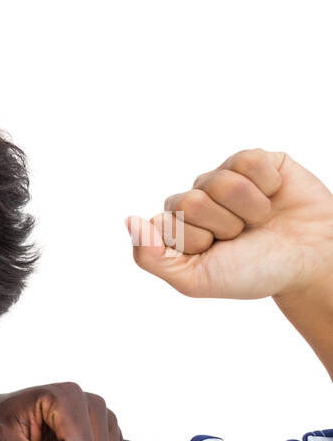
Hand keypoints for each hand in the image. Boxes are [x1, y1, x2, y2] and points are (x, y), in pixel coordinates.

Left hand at [128, 149, 332, 299]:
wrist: (309, 262)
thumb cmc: (253, 272)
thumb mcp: (195, 280)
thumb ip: (152, 257)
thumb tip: (130, 220)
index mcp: (177, 225)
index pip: (164, 221)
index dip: (195, 241)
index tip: (215, 252)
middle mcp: (196, 199)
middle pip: (190, 201)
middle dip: (223, 226)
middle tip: (242, 236)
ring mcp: (224, 178)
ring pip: (222, 182)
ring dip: (248, 209)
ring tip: (260, 221)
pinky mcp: (255, 161)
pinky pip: (248, 161)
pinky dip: (268, 185)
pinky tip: (273, 196)